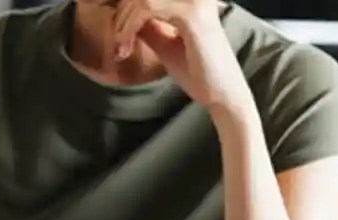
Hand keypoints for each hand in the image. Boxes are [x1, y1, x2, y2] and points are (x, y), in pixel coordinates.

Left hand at [111, 0, 253, 115]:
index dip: (123, 7)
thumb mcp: (163, 42)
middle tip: (116, 41)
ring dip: (123, 23)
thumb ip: (146, 25)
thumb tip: (121, 13)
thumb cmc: (197, 70)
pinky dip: (129, 28)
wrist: (222, 93)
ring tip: (121, 48)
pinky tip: (125, 50)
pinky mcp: (192, 13)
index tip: (116, 33)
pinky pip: (147, 7)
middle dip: (120, 13)